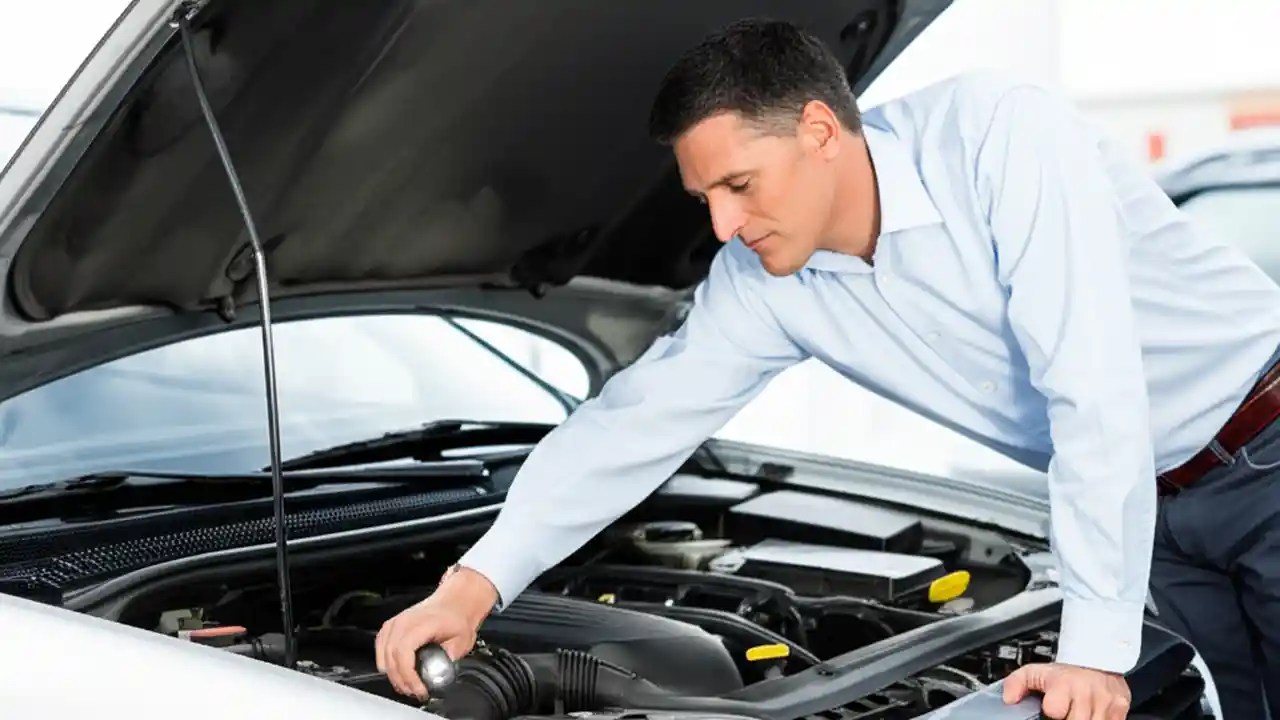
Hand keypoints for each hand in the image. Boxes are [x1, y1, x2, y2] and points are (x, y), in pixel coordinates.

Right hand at [375, 567, 497, 699]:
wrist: (454, 603)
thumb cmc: (457, 618)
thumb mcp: (462, 641)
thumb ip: (449, 659)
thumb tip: (438, 675)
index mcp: (422, 624)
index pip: (403, 652)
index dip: (408, 676)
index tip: (419, 689)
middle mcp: (404, 622)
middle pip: (391, 657)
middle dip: (402, 680)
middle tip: (415, 692)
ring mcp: (395, 623)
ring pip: (383, 655)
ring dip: (393, 675)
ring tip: (408, 686)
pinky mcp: (390, 627)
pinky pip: (380, 648)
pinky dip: (386, 664)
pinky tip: (396, 673)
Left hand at [1003, 663, 1131, 718]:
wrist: (1098, 660)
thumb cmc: (1066, 671)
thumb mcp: (1036, 671)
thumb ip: (1017, 683)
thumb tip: (1008, 698)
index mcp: (1064, 684)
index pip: (1055, 710)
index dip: (1051, 711)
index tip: (1051, 708)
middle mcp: (1086, 693)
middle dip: (1068, 718)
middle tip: (1066, 712)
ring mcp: (1106, 702)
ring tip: (1076, 711)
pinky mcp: (1120, 709)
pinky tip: (1090, 714)